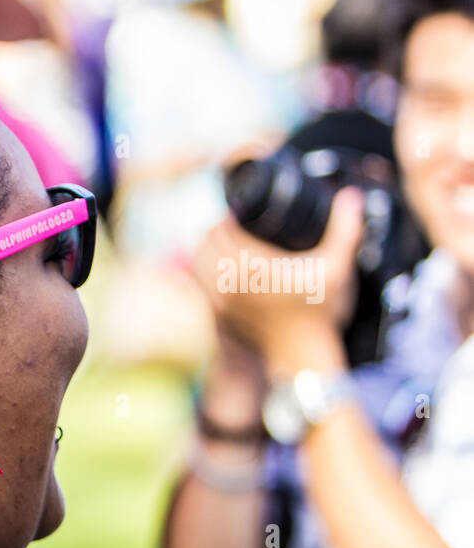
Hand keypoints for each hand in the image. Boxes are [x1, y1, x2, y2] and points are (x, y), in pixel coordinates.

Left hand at [192, 187, 363, 377]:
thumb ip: (346, 228)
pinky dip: (203, 271)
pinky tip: (219, 267)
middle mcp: (228, 282)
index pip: (221, 229)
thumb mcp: (336, 267)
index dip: (230, 218)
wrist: (301, 353)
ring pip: (196, 262)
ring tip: (227, 244)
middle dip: (219, 231)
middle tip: (237, 228)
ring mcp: (219, 300)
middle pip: (205, 242)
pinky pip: (197, 283)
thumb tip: (351, 194)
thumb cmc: (319, 311)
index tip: (245, 216)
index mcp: (251, 266)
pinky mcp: (216, 313)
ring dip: (208, 250)